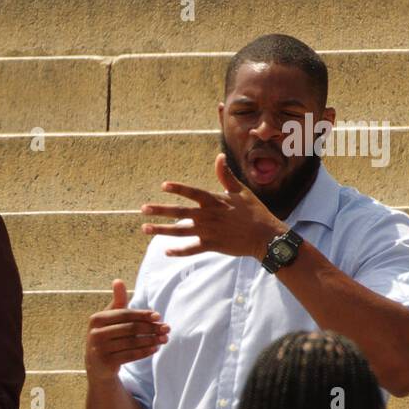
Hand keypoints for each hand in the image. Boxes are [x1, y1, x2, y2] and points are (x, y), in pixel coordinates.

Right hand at [85, 279, 168, 381]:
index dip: (142, 314)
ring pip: (132, 342)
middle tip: (167, 328)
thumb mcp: (110, 318)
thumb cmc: (107, 336)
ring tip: (164, 339)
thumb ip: (117, 301)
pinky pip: (130, 355)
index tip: (158, 316)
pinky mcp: (106, 362)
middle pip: (130, 328)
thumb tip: (118, 280)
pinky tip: (155, 349)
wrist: (97, 365)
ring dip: (151, 340)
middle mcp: (95, 333)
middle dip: (151, 328)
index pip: (124, 314)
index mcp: (96, 319)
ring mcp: (99, 349)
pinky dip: (144, 352)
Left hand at [140, 153, 283, 258]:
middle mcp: (209, 216)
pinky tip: (166, 251)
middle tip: (143, 209)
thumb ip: (226, 176)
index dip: (179, 189)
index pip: (193, 193)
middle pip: (180, 213)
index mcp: (215, 201)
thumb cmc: (254, 211)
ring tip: (145, 228)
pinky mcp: (212, 245)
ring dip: (161, 230)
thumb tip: (219, 157)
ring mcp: (209, 232)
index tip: (163, 186)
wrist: (266, 236)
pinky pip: (192, 249)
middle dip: (160, 210)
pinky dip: (179, 251)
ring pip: (180, 231)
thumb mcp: (241, 191)